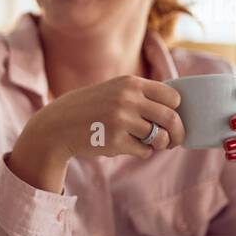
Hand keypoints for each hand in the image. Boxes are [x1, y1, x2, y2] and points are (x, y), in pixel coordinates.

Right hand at [5, 75, 183, 193]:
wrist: (58, 125)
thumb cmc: (90, 108)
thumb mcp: (113, 90)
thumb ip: (140, 95)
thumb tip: (177, 110)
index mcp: (130, 83)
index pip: (172, 97)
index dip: (175, 110)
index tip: (170, 117)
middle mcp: (128, 99)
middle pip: (171, 118)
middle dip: (178, 133)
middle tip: (174, 141)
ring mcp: (121, 120)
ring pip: (159, 137)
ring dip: (158, 144)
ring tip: (148, 144)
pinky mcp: (115, 141)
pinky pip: (144, 151)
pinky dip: (142, 152)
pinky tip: (127, 147)